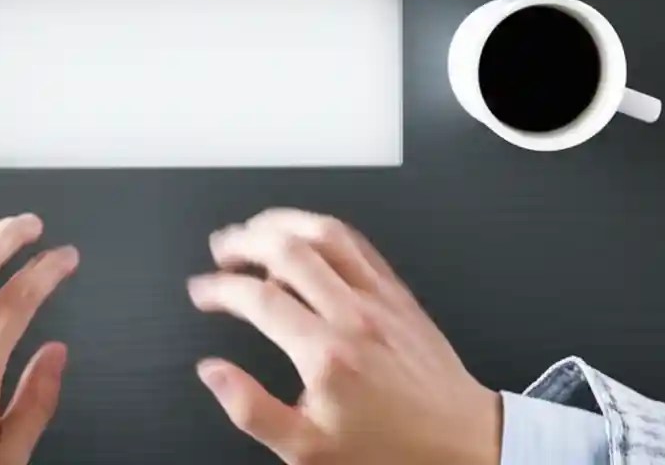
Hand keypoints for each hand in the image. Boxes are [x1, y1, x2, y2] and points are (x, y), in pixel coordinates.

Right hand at [188, 209, 500, 464]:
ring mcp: (380, 299)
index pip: (258, 298)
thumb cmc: (390, 450)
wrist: (461, 443)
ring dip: (283, 223)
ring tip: (256, 230)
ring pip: (326, 234)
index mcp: (326, 354)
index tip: (203, 291)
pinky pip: (359, 244)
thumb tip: (214, 373)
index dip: (219, 288)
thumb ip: (252, 410)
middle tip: (221, 250)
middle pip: (288, 250)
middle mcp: (354, 316)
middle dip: (244, 241)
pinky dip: (324, 231)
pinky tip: (308, 237)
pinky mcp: (399, 294)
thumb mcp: (307, 450)